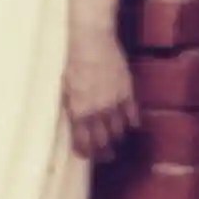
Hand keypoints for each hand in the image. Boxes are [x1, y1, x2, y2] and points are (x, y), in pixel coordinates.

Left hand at [62, 27, 139, 161]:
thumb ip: (72, 106)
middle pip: (102, 140)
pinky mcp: (127, 93)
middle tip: (105, 156)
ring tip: (115, 141)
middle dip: (103, 151)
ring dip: (116, 137)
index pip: (83, 140)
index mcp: (78, 110)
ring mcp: (114, 104)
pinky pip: (132, 115)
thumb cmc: (74, 62)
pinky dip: (131, 123)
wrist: (92, 43)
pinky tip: (131, 125)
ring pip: (118, 131)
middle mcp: (97, 111)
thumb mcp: (66, 87)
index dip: (84, 151)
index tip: (85, 156)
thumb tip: (76, 122)